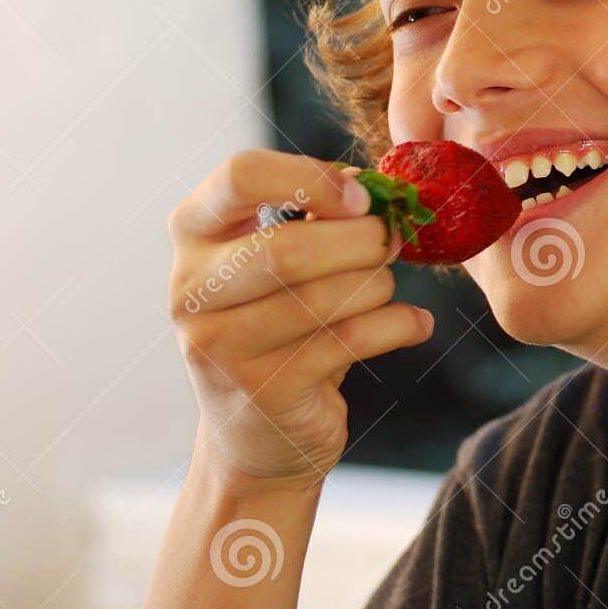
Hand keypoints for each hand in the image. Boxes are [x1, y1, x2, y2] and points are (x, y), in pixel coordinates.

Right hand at [165, 150, 432, 489]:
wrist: (256, 434)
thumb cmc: (278, 328)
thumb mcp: (280, 263)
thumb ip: (315, 216)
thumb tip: (370, 182)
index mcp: (194, 235)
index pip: (240, 174)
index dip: (312, 177)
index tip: (363, 196)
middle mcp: (192, 289)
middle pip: (288, 247)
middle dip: (361, 241)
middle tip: (394, 242)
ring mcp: (220, 346)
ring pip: (323, 297)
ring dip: (377, 284)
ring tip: (388, 286)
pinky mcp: (263, 390)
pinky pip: (350, 340)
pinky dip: (397, 324)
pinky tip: (415, 323)